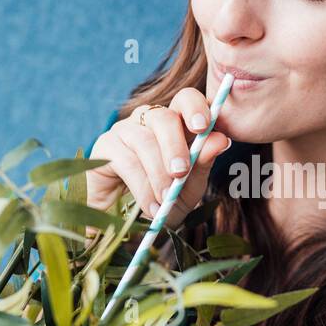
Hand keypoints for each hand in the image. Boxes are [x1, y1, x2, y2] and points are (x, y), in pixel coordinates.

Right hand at [85, 88, 230, 234]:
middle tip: (181, 172)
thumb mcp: (188, 187)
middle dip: (175, 146)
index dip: (195, 106)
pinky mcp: (104, 147)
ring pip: (144, 140)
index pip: (185, 100)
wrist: (127, 226)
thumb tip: (222, 139)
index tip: (203, 126)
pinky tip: (150, 205)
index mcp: (175, 124)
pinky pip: (124, 159)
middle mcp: (148, 121)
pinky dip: (141, 186)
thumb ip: (203, 163)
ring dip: (158, 173)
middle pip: (163, 118)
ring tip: (166, 199)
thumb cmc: (161, 201)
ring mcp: (124, 130)